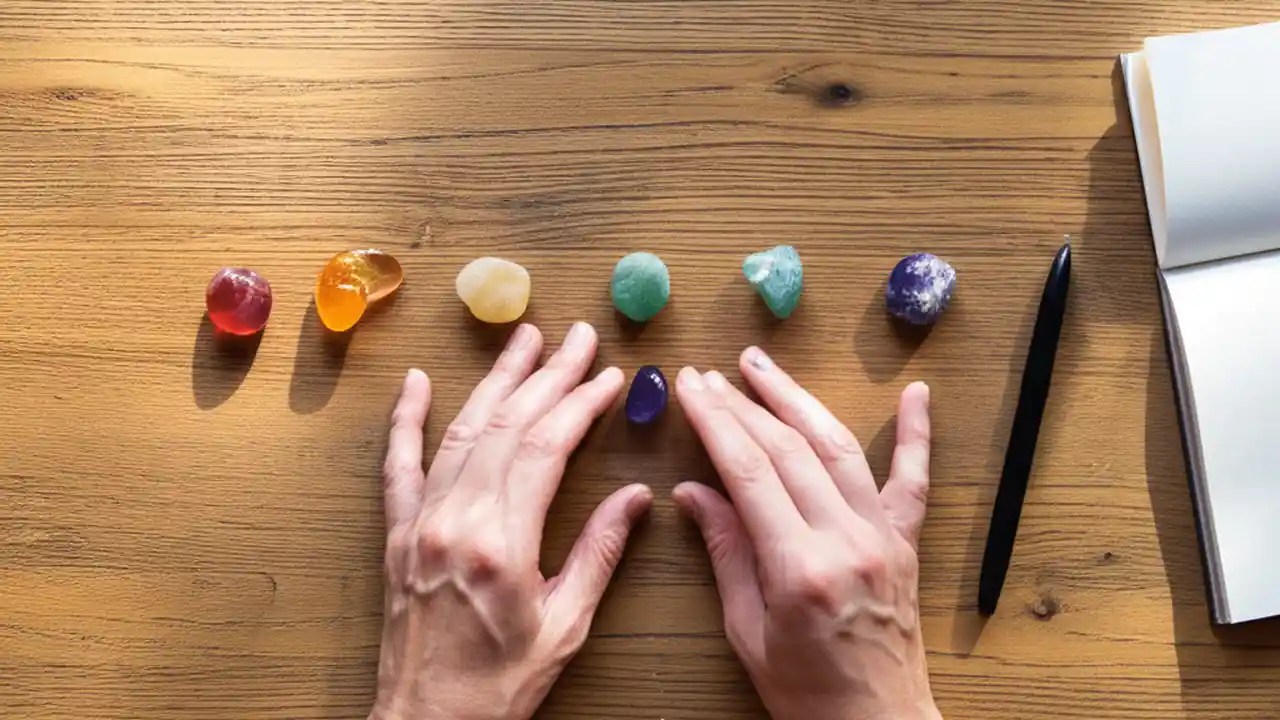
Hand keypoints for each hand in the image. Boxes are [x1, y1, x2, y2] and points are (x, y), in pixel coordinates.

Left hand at [370, 322, 652, 719]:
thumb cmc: (499, 685)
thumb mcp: (566, 626)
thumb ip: (600, 553)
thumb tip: (637, 496)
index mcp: (502, 544)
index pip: (546, 447)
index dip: (580, 403)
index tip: (607, 376)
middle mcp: (455, 520)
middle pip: (507, 425)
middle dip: (548, 374)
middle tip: (577, 335)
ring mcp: (419, 522)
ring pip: (461, 431)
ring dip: (496, 380)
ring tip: (524, 339)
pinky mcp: (396, 533)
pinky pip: (398, 464)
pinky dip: (406, 419)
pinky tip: (418, 382)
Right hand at [674, 347, 939, 719]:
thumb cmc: (806, 693)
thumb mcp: (748, 631)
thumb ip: (726, 553)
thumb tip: (694, 491)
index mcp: (800, 569)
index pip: (749, 473)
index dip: (715, 423)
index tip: (690, 388)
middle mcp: (848, 542)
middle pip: (789, 450)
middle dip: (744, 404)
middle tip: (710, 374)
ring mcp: (883, 538)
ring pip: (840, 448)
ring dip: (799, 399)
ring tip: (763, 366)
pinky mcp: (907, 543)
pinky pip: (915, 480)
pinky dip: (917, 434)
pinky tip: (916, 394)